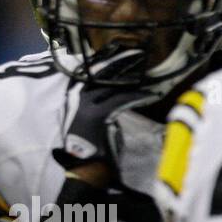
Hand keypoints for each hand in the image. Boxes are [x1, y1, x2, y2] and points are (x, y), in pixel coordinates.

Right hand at [54, 46, 158, 173]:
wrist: (84, 169)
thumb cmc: (88, 149)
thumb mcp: (90, 123)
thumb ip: (99, 107)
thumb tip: (114, 96)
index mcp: (71, 102)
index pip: (88, 76)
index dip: (103, 63)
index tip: (117, 52)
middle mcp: (75, 102)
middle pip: (99, 75)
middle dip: (118, 63)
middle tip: (135, 53)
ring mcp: (85, 108)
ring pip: (111, 86)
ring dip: (131, 77)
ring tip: (145, 69)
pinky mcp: (98, 115)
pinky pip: (122, 100)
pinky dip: (137, 97)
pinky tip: (150, 95)